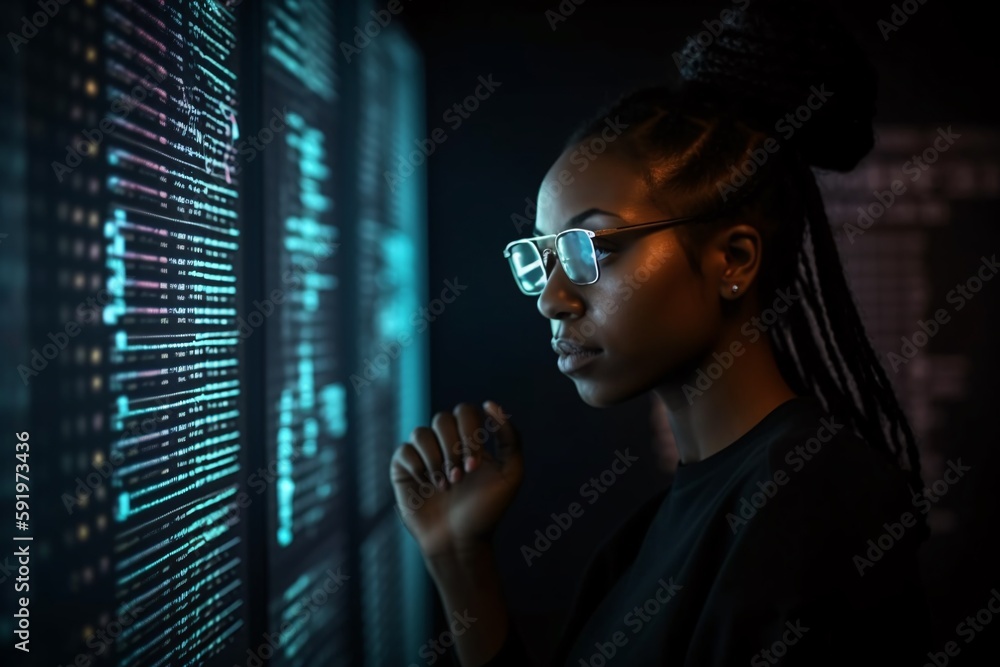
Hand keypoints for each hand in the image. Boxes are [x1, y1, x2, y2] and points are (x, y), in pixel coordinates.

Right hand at [389, 400, 522, 559]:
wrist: (460, 543)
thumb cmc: (486, 512)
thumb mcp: (511, 475)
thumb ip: (511, 438)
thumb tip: (491, 404)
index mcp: (469, 440)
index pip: (465, 412)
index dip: (469, 434)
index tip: (475, 466)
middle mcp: (445, 442)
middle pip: (443, 419)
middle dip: (452, 448)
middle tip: (460, 477)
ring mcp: (423, 454)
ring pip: (421, 432)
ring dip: (436, 459)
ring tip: (446, 486)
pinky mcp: (403, 468)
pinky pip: (404, 451)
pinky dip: (418, 467)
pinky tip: (428, 487)